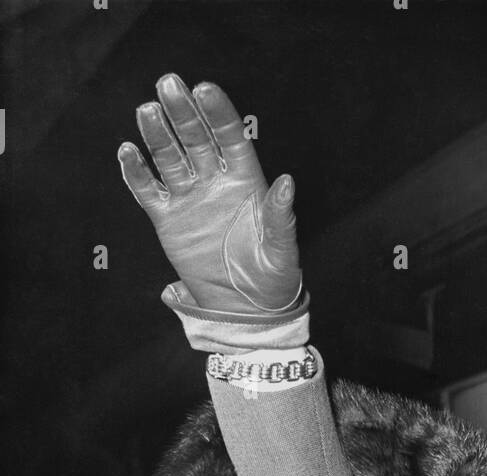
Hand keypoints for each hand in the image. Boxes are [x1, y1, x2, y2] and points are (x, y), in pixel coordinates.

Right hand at [118, 73, 300, 313]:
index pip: (230, 139)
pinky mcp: (167, 220)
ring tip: (147, 111)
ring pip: (170, 158)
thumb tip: (287, 182)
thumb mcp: (281, 251)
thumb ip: (281, 217)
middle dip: (183, 112)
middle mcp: (215, 183)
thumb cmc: (272, 278)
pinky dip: (136, 172)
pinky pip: (148, 190)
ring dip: (157, 134)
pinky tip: (128, 152)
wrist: (246, 308)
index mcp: (246, 183)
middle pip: (196, 139)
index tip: (205, 89)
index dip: (218, 114)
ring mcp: (190, 198)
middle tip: (168, 84)